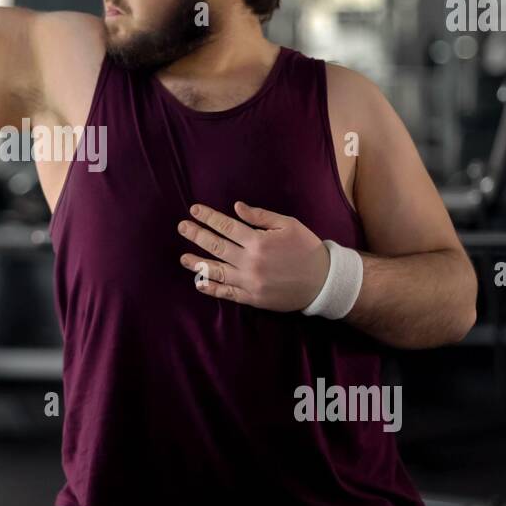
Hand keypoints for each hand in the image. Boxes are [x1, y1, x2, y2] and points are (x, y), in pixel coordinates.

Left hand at [177, 201, 331, 311]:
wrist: (323, 282)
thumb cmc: (306, 248)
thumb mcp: (288, 225)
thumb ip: (261, 216)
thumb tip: (236, 207)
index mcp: (258, 241)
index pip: (226, 226)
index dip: (208, 217)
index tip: (194, 210)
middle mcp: (250, 261)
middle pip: (216, 246)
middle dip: (196, 235)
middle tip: (182, 227)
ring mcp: (249, 282)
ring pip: (216, 271)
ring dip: (197, 263)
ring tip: (183, 258)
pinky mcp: (252, 298)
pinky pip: (226, 293)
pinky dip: (211, 288)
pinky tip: (199, 282)